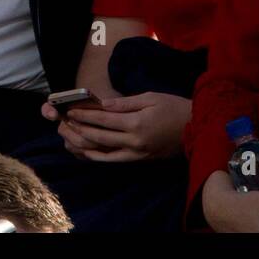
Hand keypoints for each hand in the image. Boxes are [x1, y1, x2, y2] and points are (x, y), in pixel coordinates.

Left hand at [55, 92, 191, 161]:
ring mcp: (136, 154)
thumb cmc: (173, 107)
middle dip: (79, 129)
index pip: (104, 120)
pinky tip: (86, 151)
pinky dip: (98, 156)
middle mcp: (134, 141)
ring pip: (103, 153)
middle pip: (99, 137)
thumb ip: (124, 103)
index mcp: (137, 123)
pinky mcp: (139, 160)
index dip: (85, 116)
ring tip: (69, 137)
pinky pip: (113, 160)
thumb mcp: (149, 97)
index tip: (70, 111)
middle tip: (63, 123)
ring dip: (84, 145)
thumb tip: (102, 104)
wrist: (195, 128)